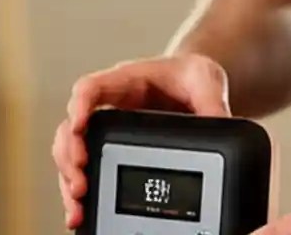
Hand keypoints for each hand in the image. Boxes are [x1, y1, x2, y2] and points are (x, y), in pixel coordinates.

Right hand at [52, 53, 231, 229]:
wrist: (193, 86)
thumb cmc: (191, 77)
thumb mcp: (205, 81)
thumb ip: (211, 103)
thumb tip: (220, 128)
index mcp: (125, 82)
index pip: (91, 88)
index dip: (79, 105)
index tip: (79, 125)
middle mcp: (108, 106)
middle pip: (72, 127)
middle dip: (70, 154)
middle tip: (80, 179)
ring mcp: (107, 130)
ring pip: (72, 153)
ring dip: (69, 178)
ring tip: (79, 202)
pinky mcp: (112, 150)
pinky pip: (88, 170)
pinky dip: (81, 191)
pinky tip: (81, 213)